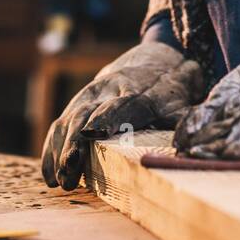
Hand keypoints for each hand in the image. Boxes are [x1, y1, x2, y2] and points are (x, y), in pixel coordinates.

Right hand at [40, 41, 204, 189]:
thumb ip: (188, 121)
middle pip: (87, 114)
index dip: (105, 119)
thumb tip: (190, 146)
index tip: (92, 136)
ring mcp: (91, 95)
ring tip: (59, 180)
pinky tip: (50, 175)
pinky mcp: (79, 103)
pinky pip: (61, 124)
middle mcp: (109, 90)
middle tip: (70, 171)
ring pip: (70, 119)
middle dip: (75, 143)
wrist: (154, 59)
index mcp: (138, 91)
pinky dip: (52, 148)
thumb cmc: (172, 89)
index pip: (120, 105)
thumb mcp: (186, 101)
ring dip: (60, 150)